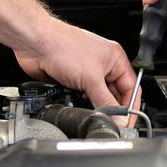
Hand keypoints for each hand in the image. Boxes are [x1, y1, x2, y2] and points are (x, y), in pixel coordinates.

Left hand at [14, 18, 137, 112]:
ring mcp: (87, 73)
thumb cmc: (63, 46)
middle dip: (112, 107)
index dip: (130, 106)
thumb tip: (118, 117)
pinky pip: (83, 97)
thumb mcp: (91, 78)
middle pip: (115, 94)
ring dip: (96, 106)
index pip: (131, 88)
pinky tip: (79, 106)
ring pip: (98, 97)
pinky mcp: (73, 80)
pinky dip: (82, 104)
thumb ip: (106, 101)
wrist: (35, 44)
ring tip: (94, 113)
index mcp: (115, 59)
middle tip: (111, 121)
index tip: (127, 122)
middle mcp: (103, 65)